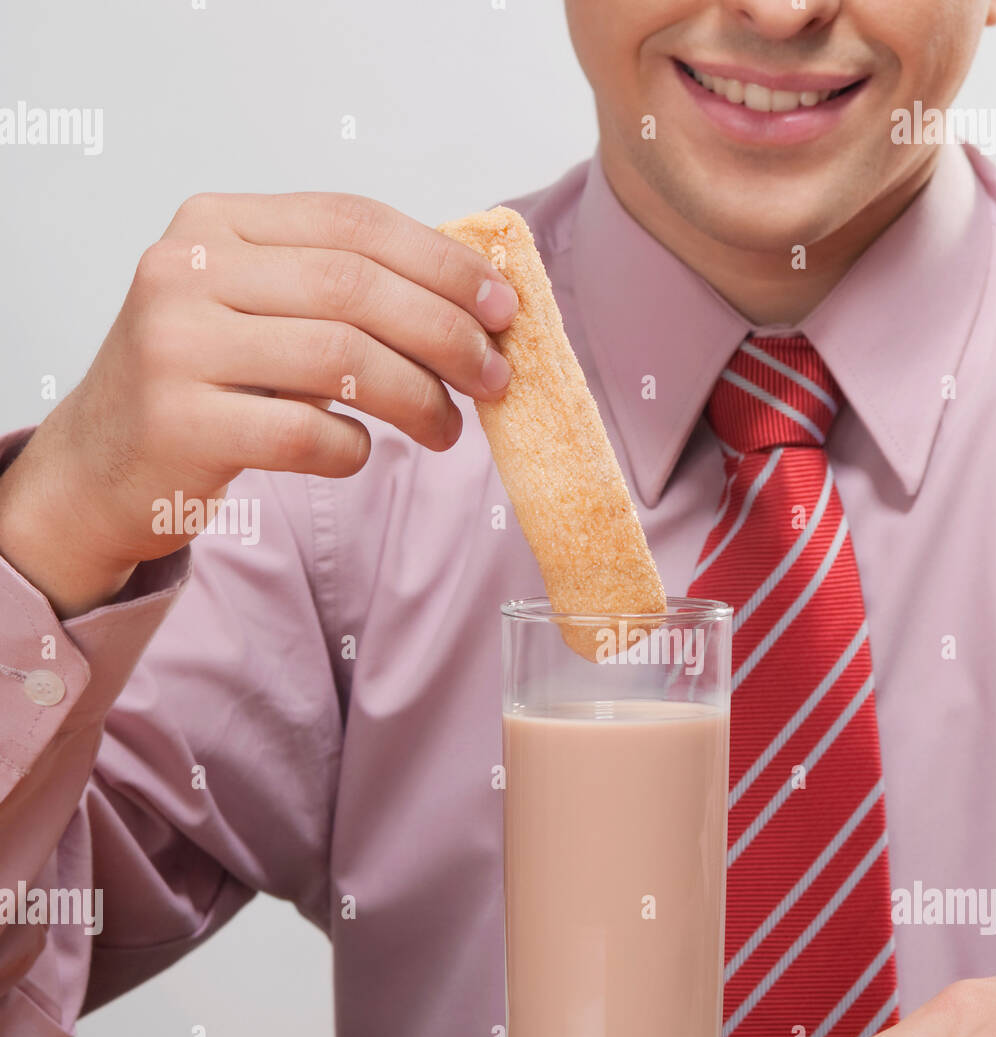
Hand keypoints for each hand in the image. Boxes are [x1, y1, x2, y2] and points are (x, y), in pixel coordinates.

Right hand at [0, 192, 518, 616]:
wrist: (102, 466)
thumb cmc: (209, 387)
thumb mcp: (263, 314)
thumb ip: (343, 292)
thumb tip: (476, 304)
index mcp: (217, 224)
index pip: (354, 222)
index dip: (443, 263)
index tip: (504, 308)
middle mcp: (187, 269)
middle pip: (355, 288)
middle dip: (446, 334)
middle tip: (494, 379)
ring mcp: (176, 344)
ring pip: (340, 357)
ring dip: (419, 398)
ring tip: (448, 431)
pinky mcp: (179, 423)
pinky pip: (307, 434)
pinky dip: (355, 449)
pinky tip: (359, 454)